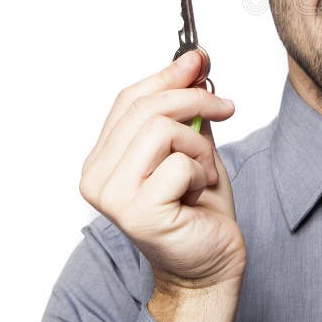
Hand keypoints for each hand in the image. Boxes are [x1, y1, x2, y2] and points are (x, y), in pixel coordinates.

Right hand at [80, 51, 246, 291]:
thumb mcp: (193, 144)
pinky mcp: (138, 212)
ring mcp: (113, 196)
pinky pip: (179, 162)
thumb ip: (186, 108)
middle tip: (225, 106)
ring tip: (204, 168)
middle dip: (195, 99)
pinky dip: (201, 170)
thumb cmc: (199, 206)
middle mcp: (97, 177)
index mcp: (103, 158)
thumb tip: (192, 61)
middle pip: (146, 108)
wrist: (210, 261)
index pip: (128, 99)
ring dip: (199, 144)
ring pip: (161, 129)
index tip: (199, 59)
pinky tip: (199, 191)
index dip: (166, 75)